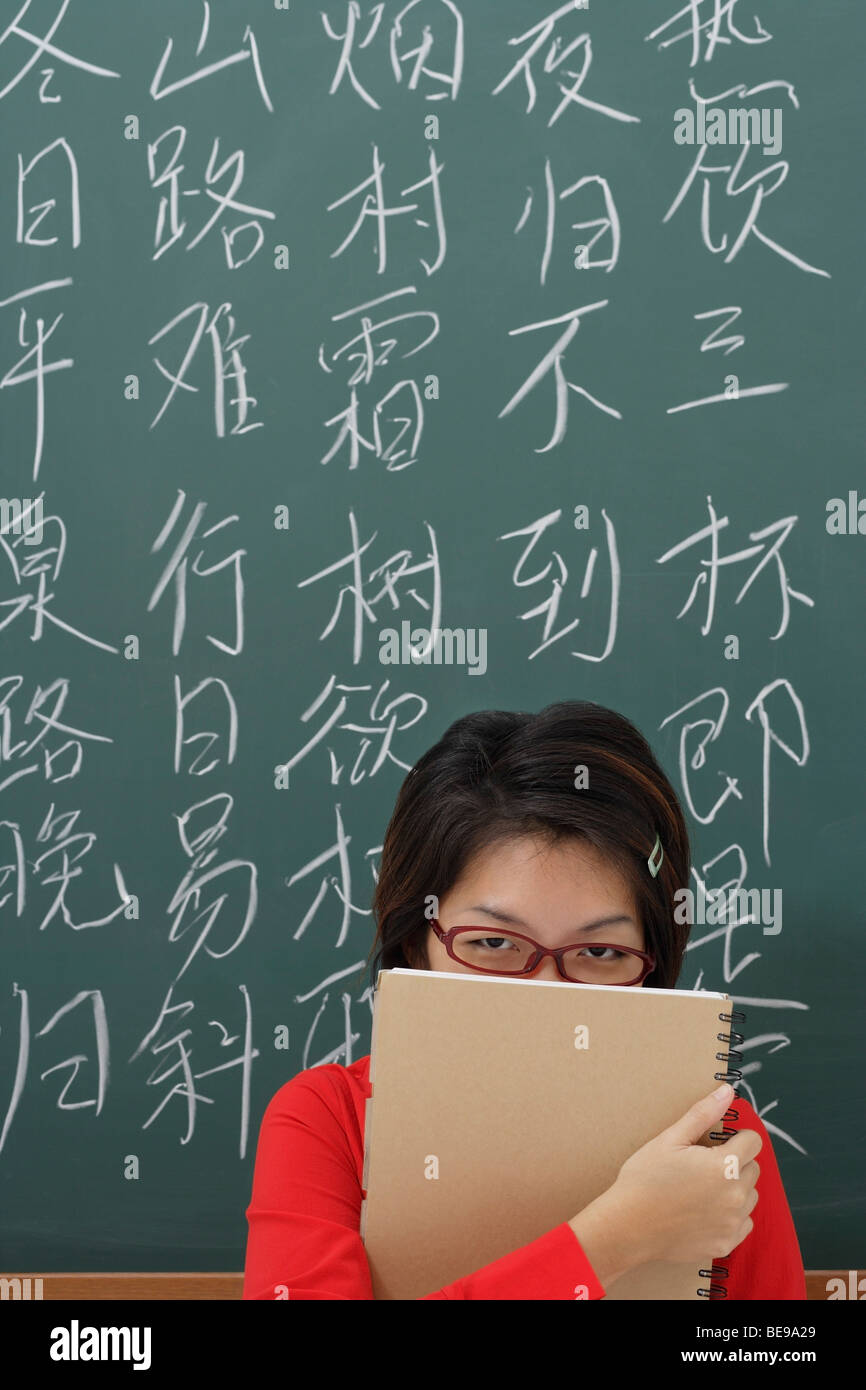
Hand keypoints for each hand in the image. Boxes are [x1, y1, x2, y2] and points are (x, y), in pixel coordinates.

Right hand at [568, 1083, 760, 1285]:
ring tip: (702, 1189)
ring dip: (735, 1190)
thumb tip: (727, 1091)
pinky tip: (704, 1212)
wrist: (627, 1227)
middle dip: (735, 1163)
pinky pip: (743, 1223)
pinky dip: (730, 1216)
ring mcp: (732, 1223)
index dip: (735, 1138)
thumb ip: (703, 1114)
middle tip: (702, 1167)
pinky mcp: (726, 1244)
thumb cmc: (644, 1179)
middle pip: (753, 1169)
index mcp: (724, 1166)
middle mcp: (735, 1196)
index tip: (717, 1143)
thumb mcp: (669, 1139)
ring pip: (749, 1196)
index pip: (753, 1141)